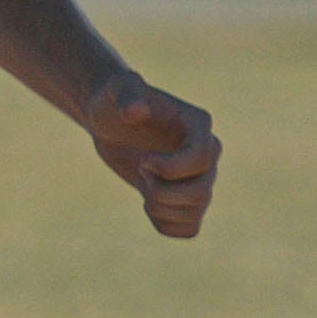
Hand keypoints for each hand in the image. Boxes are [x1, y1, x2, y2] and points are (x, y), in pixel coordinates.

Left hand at [82, 71, 217, 238]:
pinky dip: (166, 225)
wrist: (110, 121)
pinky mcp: (181, 197)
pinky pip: (188, 228)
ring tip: (144, 187)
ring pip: (196, 212)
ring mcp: (197, 177)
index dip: (172, 167)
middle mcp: (206, 154)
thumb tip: (136, 111)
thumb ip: (128, 93)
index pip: (204, 157)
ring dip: (162, 208)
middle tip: (141, 170)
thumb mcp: (117, 89)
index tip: (143, 161)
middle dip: (163, 190)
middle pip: (202, 191)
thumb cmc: (114, 100)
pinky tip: (148, 205)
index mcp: (198, 126)